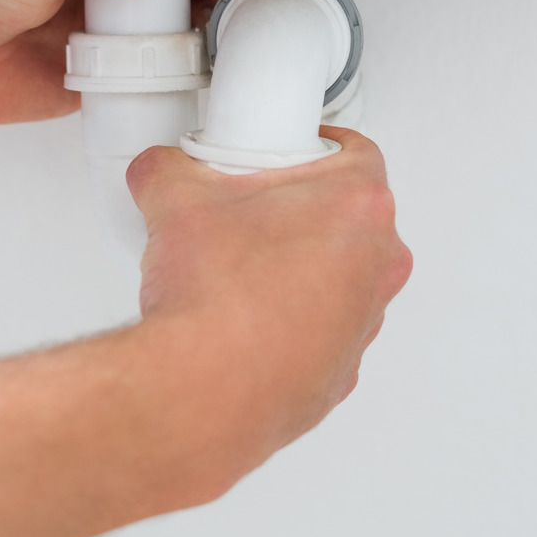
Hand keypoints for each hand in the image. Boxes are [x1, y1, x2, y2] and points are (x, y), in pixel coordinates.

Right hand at [126, 128, 411, 498]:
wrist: (204, 390)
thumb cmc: (216, 300)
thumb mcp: (172, 199)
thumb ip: (165, 168)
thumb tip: (159, 171)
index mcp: (357, 205)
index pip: (353, 149)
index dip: (312, 145)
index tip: (282, 154)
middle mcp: (377, 264)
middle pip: (348, 213)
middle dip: (301, 207)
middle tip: (249, 210)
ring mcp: (364, 322)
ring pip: (342, 274)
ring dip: (300, 266)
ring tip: (239, 268)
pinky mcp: (341, 369)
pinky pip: (322, 329)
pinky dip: (291, 320)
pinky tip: (243, 318)